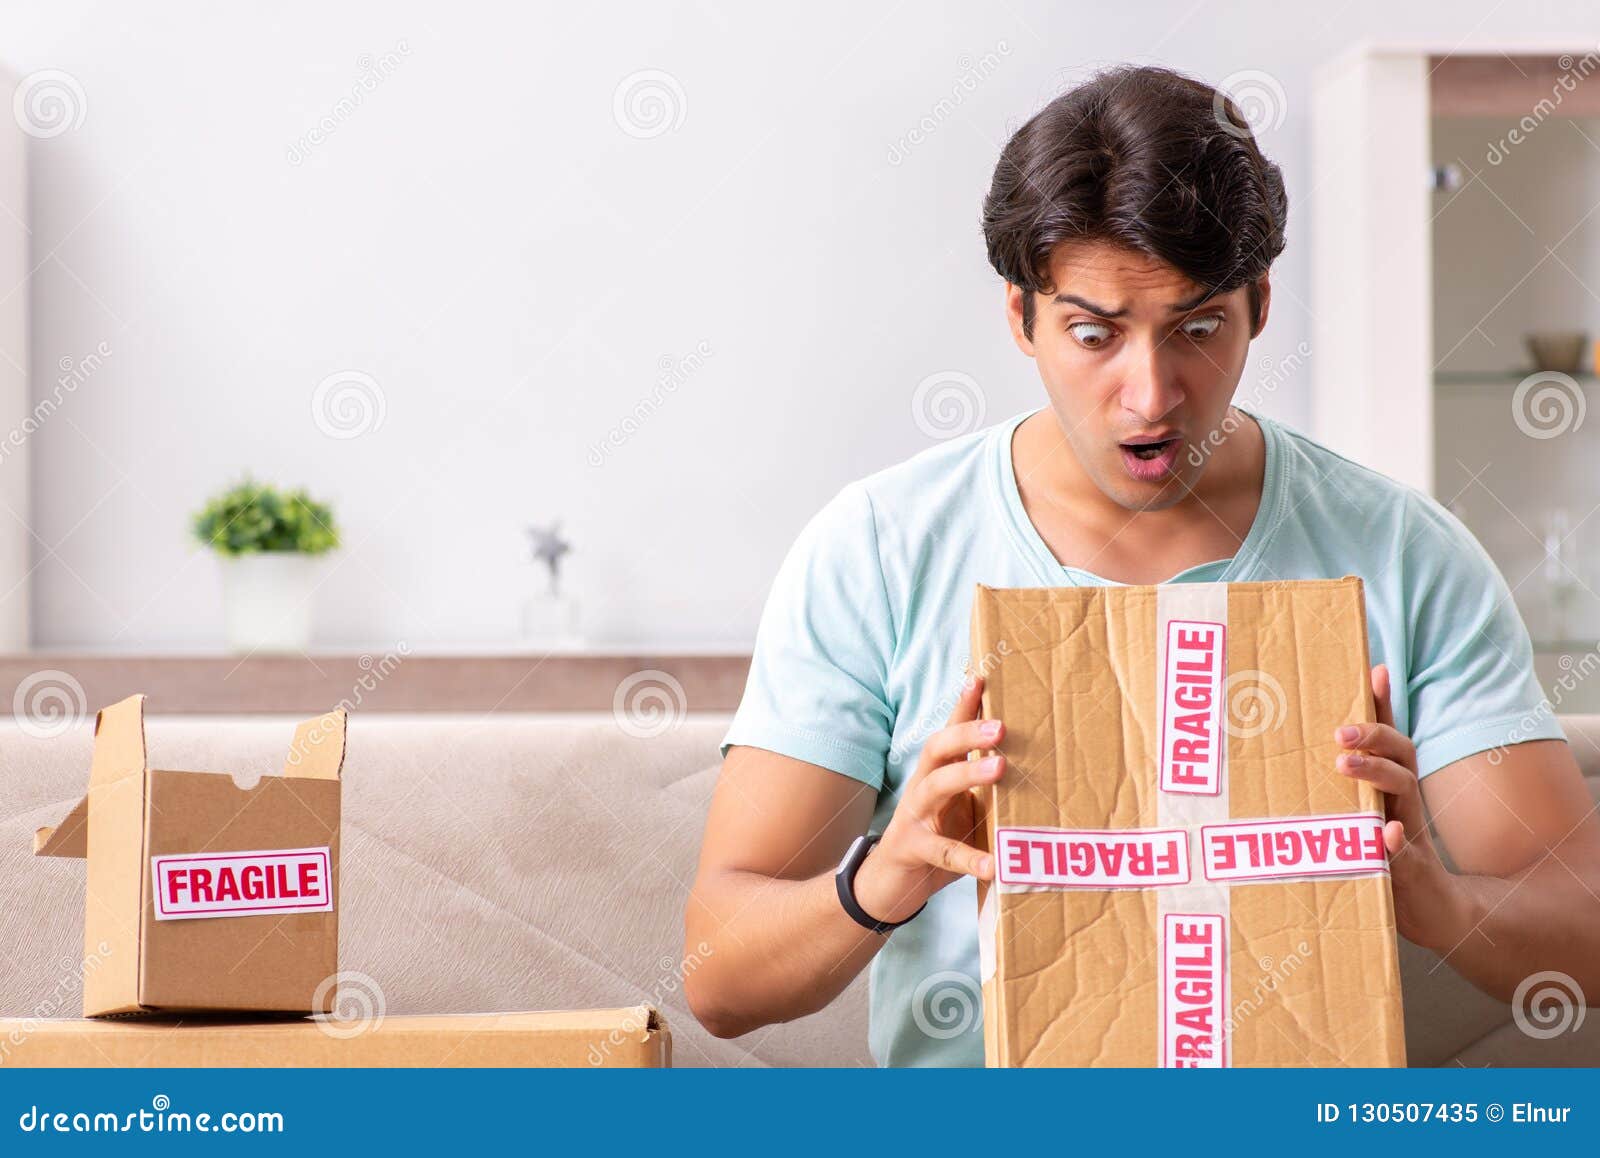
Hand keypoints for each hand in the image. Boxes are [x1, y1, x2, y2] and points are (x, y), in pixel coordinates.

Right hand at [852, 674, 1002, 925]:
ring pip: (937, 786)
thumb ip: (984, 790)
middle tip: (1001, 726)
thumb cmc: (935, 840)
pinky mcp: (912, 849)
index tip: (981, 676)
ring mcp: (913, 817)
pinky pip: (942, 852)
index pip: (950, 731)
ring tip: (1000, 768)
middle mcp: (921, 786)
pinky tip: (993, 865)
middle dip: (967, 732)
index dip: (963, 705)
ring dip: (968, 775)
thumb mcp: (961, 808)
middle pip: (938, 748)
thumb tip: (1031, 768)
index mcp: (936, 773)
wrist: (888, 885)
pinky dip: (968, 858)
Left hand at [1334, 664, 1471, 952]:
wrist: (1437, 914)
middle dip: (1373, 735)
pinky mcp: (1414, 872)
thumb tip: (1323, 753)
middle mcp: (1403, 803)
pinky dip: (1396, 843)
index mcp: (1391, 789)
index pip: (1389, 739)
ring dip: (1376, 774)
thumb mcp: (1364, 820)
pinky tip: (1385, 834)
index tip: (1374, 670)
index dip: (1383, 706)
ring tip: (1345, 762)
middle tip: (1339, 729)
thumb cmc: (1390, 860)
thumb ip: (1352, 788)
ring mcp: (1411, 834)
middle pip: (1400, 754)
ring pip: (1402, 792)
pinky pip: (1406, 854)